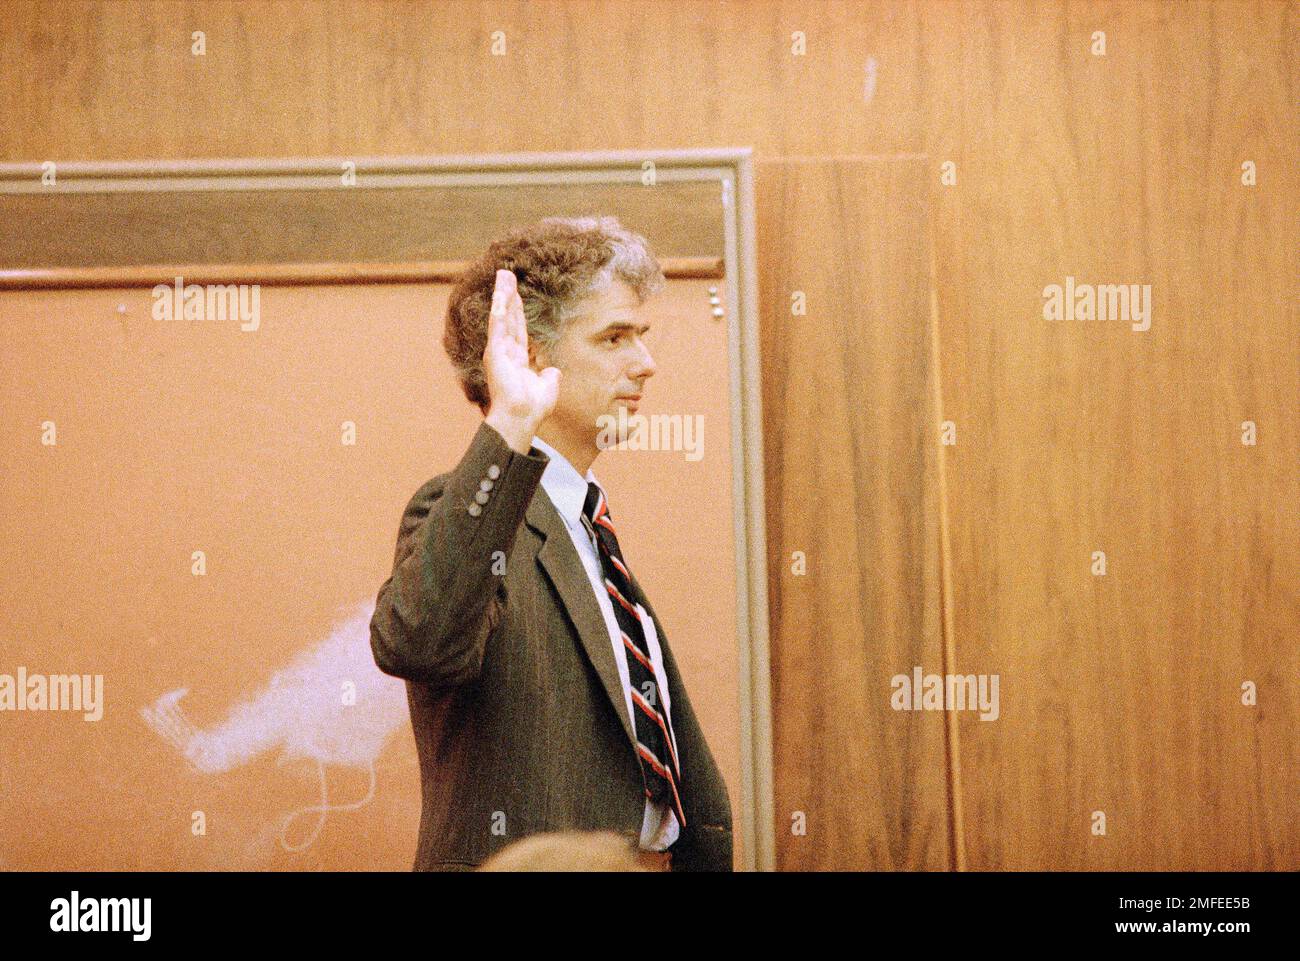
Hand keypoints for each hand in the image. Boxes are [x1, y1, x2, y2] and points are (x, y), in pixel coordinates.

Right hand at [483, 269, 560, 450]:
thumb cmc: (533, 407)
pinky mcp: (495, 350)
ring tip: (503, 274)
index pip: (518, 328)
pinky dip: (499, 307)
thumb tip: (553, 371)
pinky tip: (500, 291)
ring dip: (502, 294)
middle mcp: (505, 352)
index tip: (516, 293)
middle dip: (508, 295)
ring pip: (502, 315)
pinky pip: (498, 324)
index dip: (518, 310)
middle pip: (509, 317)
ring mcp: (498, 350)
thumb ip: (549, 375)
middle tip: (506, 274)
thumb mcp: (547, 386)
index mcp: (516, 359)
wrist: (522, 416)